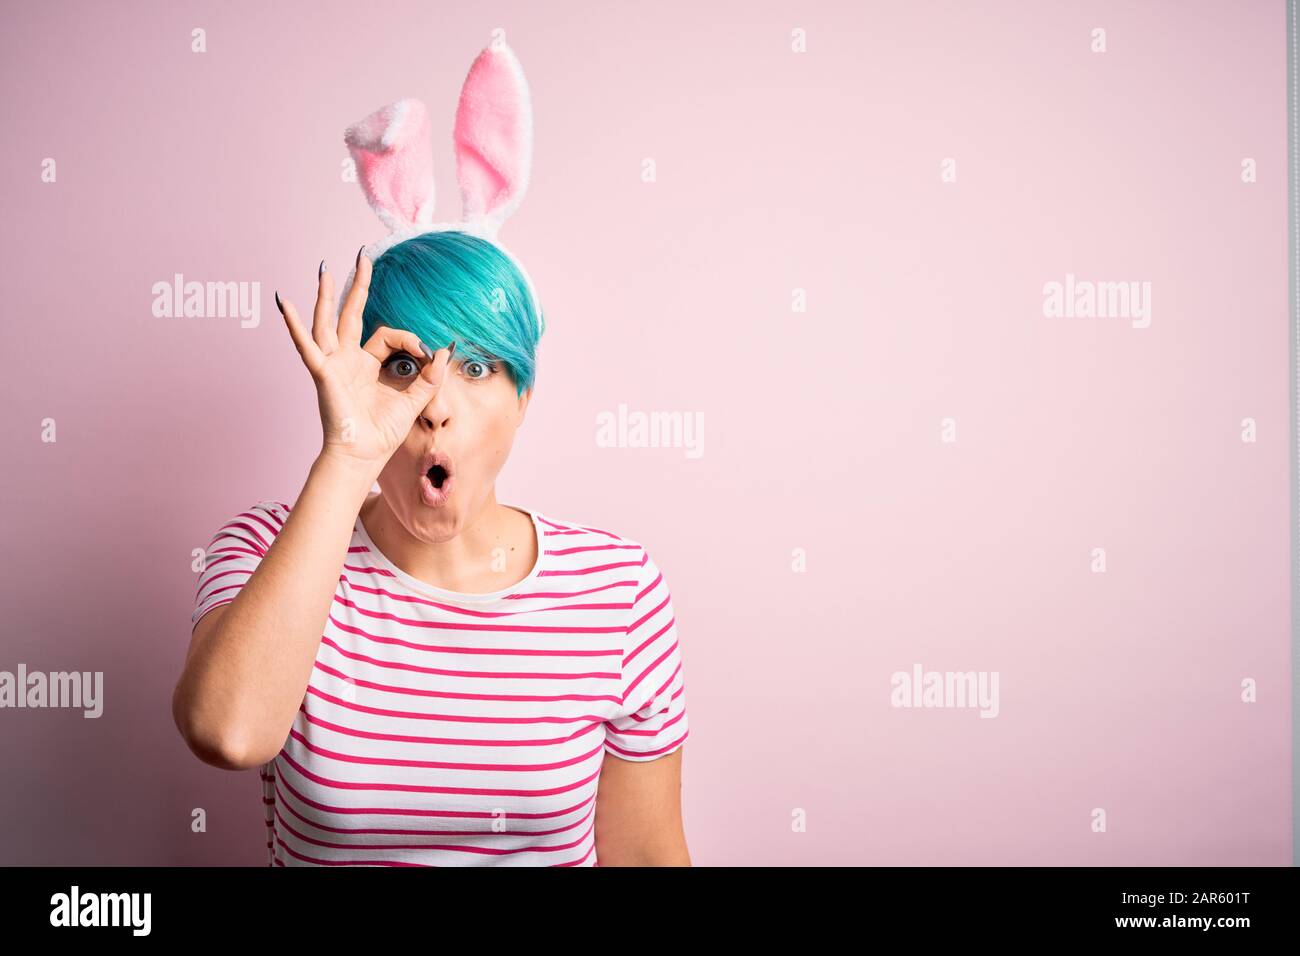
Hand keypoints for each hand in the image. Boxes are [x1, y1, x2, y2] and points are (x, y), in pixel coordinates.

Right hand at [276, 251, 451, 471]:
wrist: (363, 455)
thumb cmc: (383, 432)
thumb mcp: (415, 400)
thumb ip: (431, 376)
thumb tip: (445, 349)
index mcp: (368, 364)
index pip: (387, 335)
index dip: (409, 338)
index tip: (425, 353)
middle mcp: (348, 360)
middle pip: (351, 314)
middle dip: (358, 285)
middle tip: (363, 257)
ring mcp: (333, 364)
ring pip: (328, 321)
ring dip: (326, 294)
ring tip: (325, 268)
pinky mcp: (323, 373)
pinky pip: (306, 345)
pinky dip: (294, 325)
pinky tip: (285, 303)